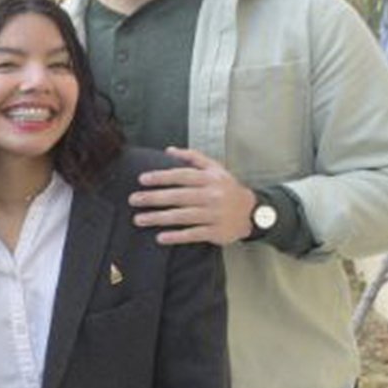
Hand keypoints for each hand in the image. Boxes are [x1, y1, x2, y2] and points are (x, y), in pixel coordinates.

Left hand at [130, 147, 255, 245]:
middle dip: (153, 198)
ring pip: (182, 216)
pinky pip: (193, 234)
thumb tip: (169, 150)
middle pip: (178, 197)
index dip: (161, 177)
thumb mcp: (216, 169)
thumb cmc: (227, 188)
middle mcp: (212, 196)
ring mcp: (214, 215)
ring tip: (139, 219)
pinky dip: (177, 236)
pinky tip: (160, 237)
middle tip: (133, 200)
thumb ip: (193, 157)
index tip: (142, 179)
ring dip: (158, 218)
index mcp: (209, 179)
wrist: (253, 212)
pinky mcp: (216, 232)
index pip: (181, 176)